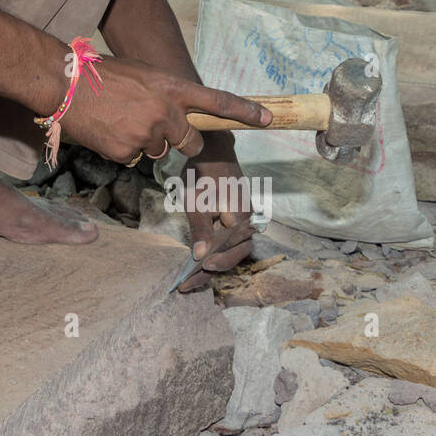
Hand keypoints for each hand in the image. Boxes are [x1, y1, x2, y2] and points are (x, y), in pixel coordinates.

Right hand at [59, 56, 271, 166]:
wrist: (64, 84)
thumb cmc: (101, 75)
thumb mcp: (143, 75)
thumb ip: (165, 94)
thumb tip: (176, 116)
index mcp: (171, 87)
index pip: (218, 101)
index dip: (246, 111)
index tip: (268, 119)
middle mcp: (165, 113)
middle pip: (191, 141)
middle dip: (181, 140)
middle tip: (158, 128)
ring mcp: (147, 135)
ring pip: (160, 152)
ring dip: (146, 142)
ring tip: (120, 121)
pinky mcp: (128, 152)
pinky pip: (135, 158)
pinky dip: (124, 149)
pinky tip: (108, 131)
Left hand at [174, 132, 255, 292]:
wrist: (212, 150)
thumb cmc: (203, 174)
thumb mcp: (195, 201)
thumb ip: (200, 230)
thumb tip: (199, 257)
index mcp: (241, 220)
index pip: (231, 253)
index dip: (212, 268)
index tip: (191, 278)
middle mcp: (248, 223)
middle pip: (233, 256)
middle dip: (210, 271)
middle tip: (186, 285)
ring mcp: (245, 221)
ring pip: (231, 250)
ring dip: (212, 263)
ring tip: (190, 278)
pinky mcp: (237, 218)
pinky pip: (228, 240)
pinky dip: (214, 251)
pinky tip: (198, 259)